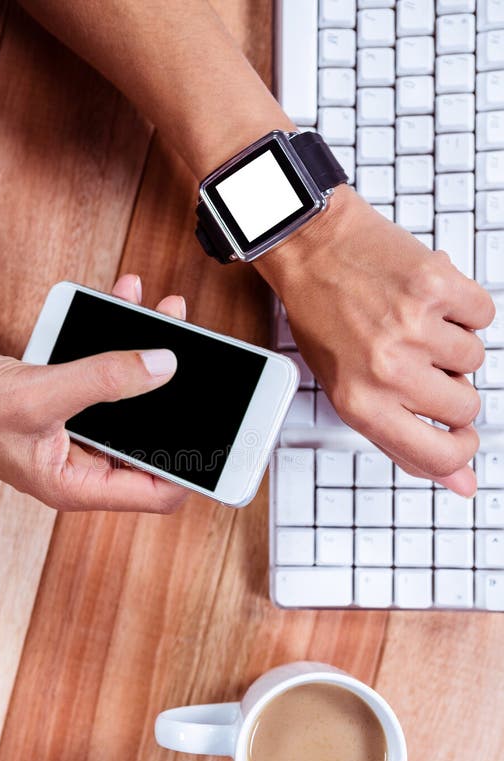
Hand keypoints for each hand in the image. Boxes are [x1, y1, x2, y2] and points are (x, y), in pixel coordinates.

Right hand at [0, 274, 188, 512]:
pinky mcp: (63, 403)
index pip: (156, 491)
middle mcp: (80, 463)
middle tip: (203, 363)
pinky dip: (116, 342)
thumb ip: (104, 380)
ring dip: (149, 360)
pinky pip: (102, 375)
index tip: (224, 439)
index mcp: (77, 483)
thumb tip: (163, 367)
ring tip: (169, 318)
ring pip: (130, 401)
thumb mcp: (39, 394)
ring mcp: (73, 433)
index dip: (194, 470)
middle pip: (150, 438)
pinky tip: (127, 304)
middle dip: (177, 397)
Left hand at [257, 186, 495, 496]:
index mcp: (360, 403)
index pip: (438, 455)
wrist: (310, 247)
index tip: (459, 438)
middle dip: (450, 386)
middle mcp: (387, 369)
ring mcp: (414, 327)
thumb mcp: (347, 390)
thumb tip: (461, 480)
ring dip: (451, 342)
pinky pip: (482, 314)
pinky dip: (461, 307)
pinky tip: (426, 300)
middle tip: (416, 360)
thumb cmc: (321, 317)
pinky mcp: (436, 286)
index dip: (459, 451)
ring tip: (411, 323)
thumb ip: (403, 439)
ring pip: (475, 358)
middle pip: (465, 406)